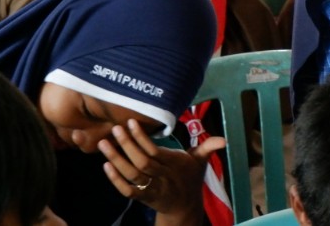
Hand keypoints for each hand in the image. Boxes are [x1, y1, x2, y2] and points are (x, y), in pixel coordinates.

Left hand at [98, 119, 226, 222]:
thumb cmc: (189, 178)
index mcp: (174, 164)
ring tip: (104, 143)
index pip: (156, 151)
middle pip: (142, 162)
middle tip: (115, 129)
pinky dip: (116, 181)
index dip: (143, 138)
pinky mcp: (143, 198)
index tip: (131, 122)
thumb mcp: (200, 162)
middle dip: (127, 145)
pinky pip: (128, 191)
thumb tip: (225, 140)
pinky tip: (106, 167)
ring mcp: (152, 188)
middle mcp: (162, 176)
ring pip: (132, 175)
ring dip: (117, 160)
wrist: (184, 206)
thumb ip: (208, 147)